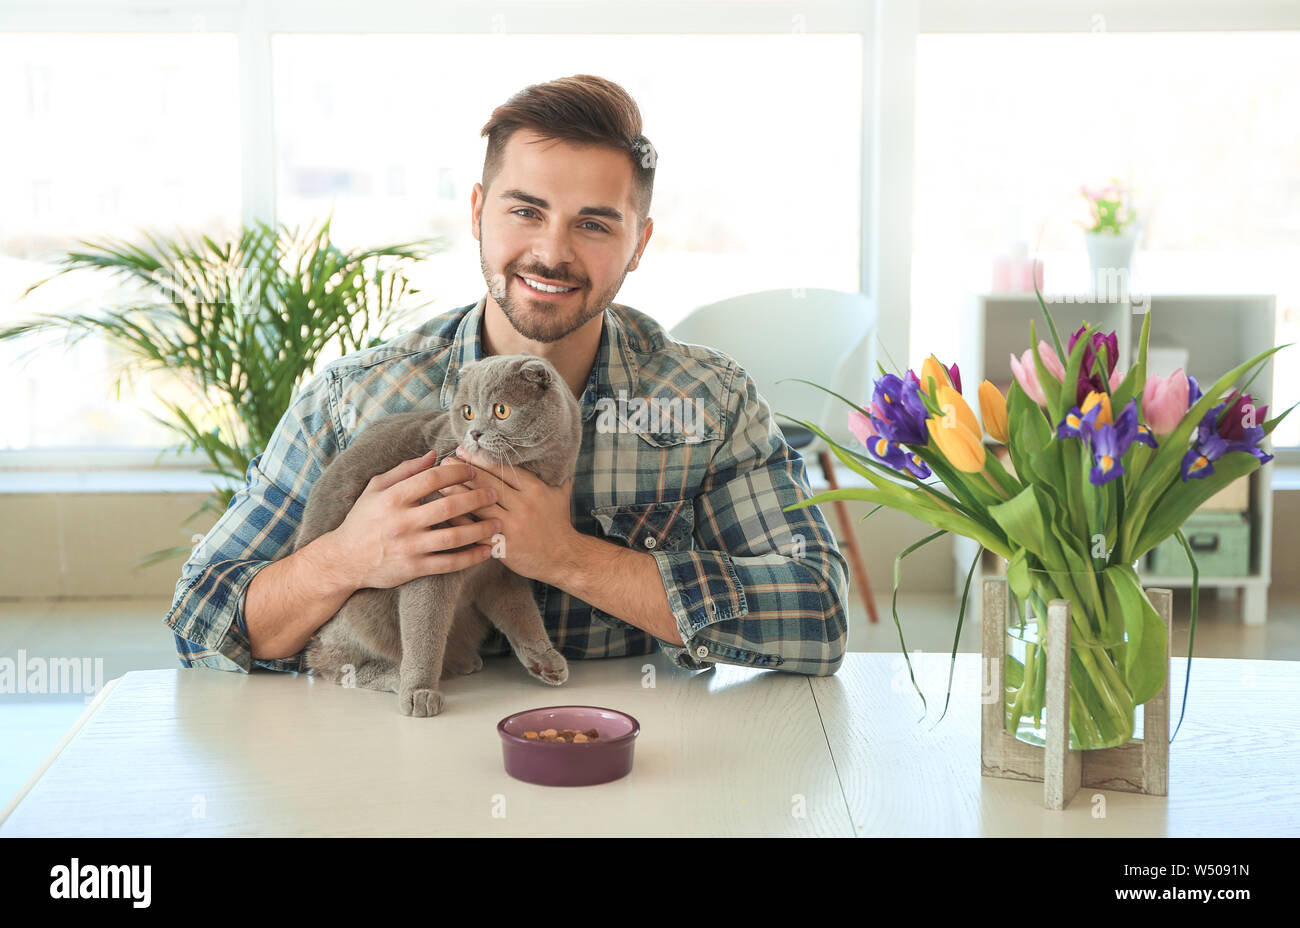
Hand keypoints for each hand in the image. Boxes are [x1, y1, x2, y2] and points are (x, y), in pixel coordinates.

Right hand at [324, 452, 502, 590]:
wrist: (343, 560)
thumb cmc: (362, 519)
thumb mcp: (375, 488)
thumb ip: (405, 470)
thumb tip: (434, 454)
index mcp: (392, 498)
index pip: (432, 479)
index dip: (456, 473)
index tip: (473, 471)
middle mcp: (402, 522)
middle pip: (448, 506)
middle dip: (477, 498)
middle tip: (494, 493)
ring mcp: (409, 547)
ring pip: (454, 536)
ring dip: (480, 529)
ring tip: (499, 522)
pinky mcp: (414, 568)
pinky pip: (449, 563)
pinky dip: (471, 558)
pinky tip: (487, 551)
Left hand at [439, 446, 577, 583]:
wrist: (564, 557)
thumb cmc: (559, 523)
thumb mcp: (560, 493)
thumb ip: (553, 473)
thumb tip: (551, 452)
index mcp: (534, 489)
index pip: (501, 469)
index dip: (479, 460)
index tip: (462, 451)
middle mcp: (523, 505)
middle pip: (486, 484)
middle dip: (463, 472)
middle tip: (445, 463)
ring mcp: (512, 526)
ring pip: (478, 506)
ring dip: (457, 494)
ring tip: (440, 485)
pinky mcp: (503, 546)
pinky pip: (476, 532)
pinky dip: (460, 523)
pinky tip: (446, 515)